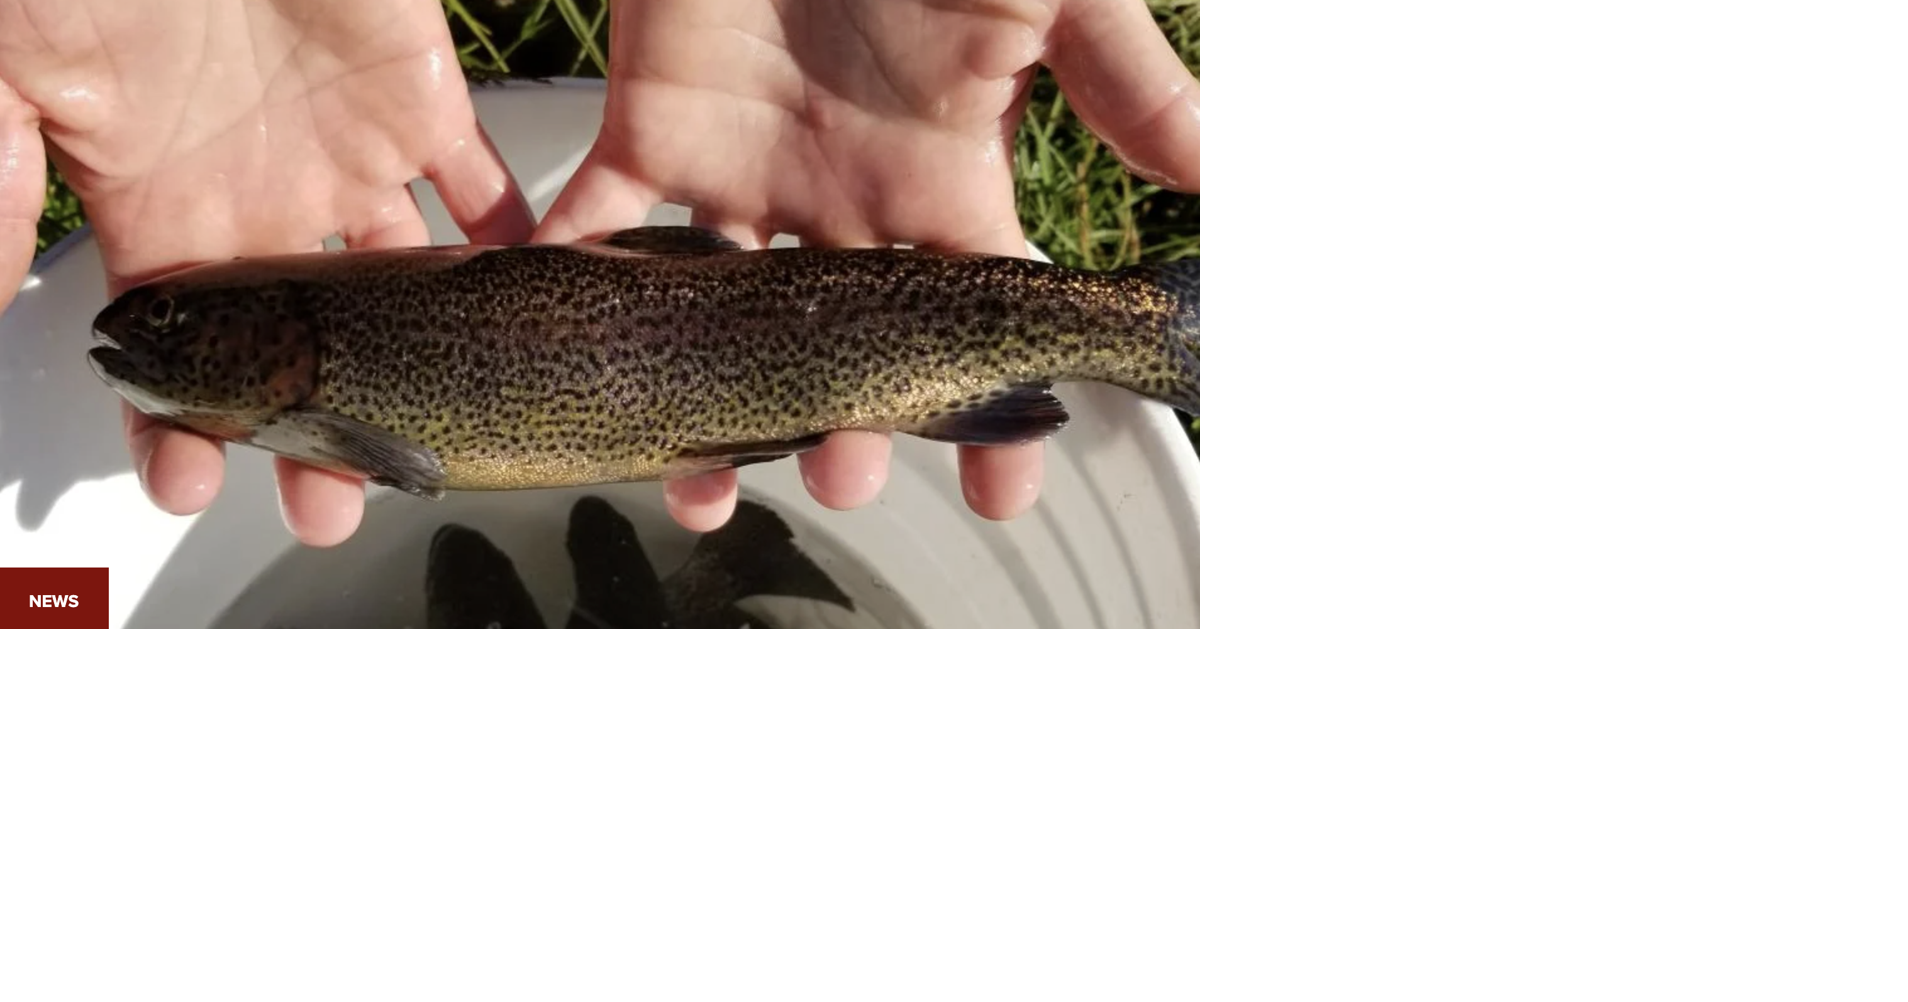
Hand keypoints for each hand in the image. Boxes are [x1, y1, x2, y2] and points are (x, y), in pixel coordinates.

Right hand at [0, 0, 533, 544]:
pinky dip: (514, 252)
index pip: (175, 344)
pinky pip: (481, 192)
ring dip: (428, 367)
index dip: (181, 417)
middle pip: (300, 343)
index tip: (194, 484)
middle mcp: (259, 199)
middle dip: (320, 423)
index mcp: (158, 205)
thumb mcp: (6, 67)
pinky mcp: (419, 100)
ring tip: (451, 445)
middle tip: (340, 501)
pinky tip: (533, 315)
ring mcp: (343, 154)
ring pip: (399, 293)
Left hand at [538, 0, 1199, 530]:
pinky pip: (599, 225)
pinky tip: (565, 362)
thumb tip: (1214, 178)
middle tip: (840, 476)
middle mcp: (847, 202)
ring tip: (702, 483)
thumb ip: (1126, 88)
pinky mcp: (651, 130)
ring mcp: (747, 175)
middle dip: (844, 426)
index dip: (990, 410)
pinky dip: (571, 285)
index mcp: (945, 184)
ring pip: (723, 324)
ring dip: (710, 406)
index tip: (1000, 491)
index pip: (977, 324)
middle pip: (842, 349)